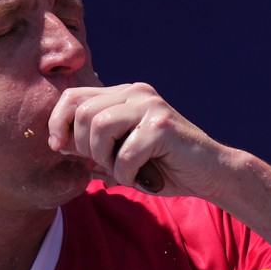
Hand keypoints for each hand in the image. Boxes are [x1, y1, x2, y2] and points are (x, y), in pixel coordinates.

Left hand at [47, 82, 228, 197]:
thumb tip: (57, 143)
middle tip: (103, 164)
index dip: (58, 122)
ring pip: (100, 127)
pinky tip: (142, 177)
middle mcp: (135, 92)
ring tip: (122, 170)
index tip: (59, 147)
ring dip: (104, 158)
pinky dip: (126, 173)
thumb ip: (92, 146)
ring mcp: (150, 106)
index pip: (73, 96)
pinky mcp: (163, 126)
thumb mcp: (119, 156)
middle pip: (82, 112)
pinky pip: (125, 152)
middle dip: (83, 146)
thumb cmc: (163, 167)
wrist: (213, 175)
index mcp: (122, 94)